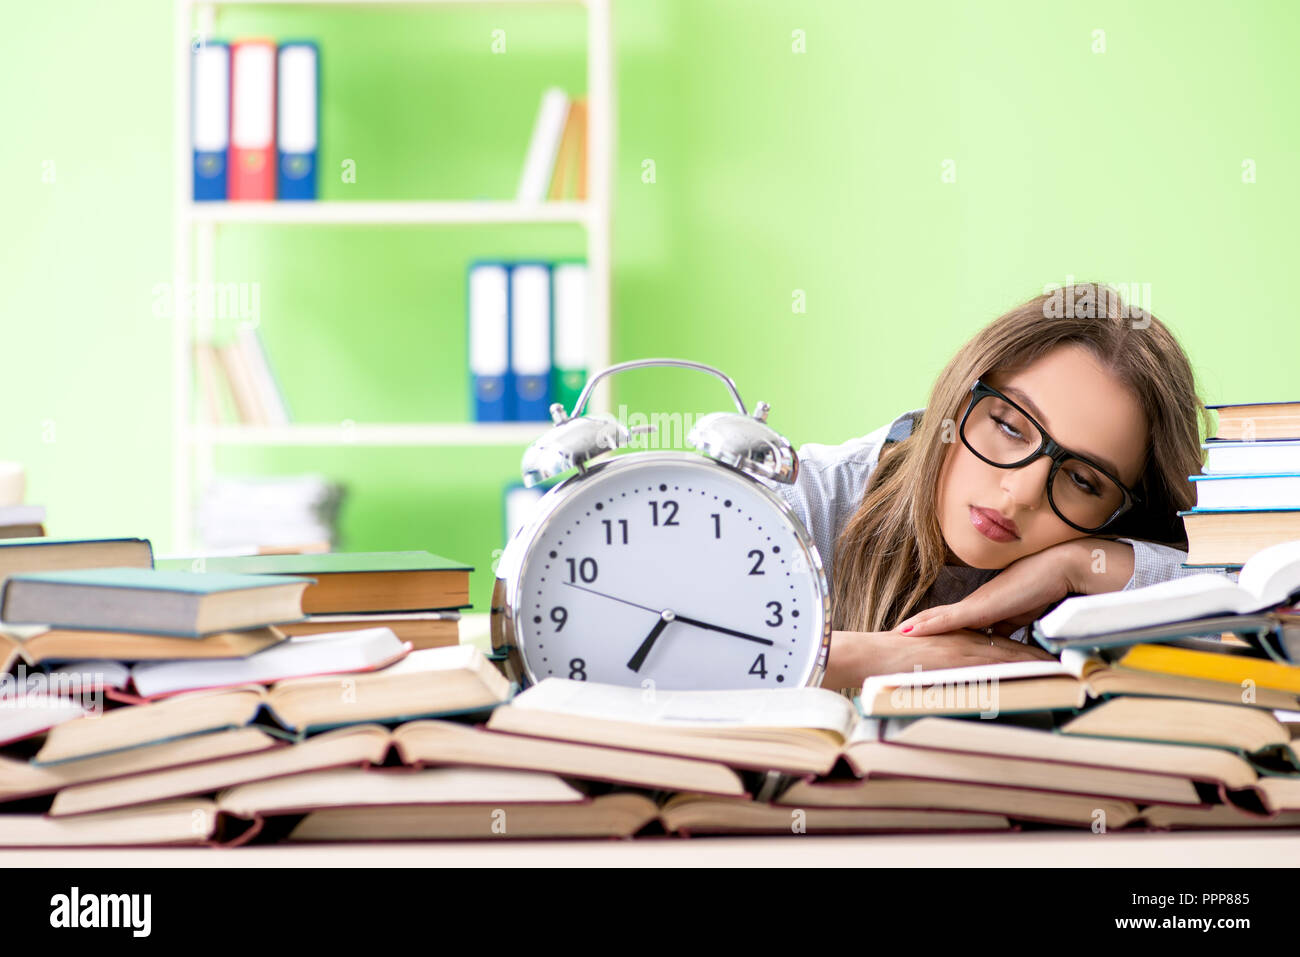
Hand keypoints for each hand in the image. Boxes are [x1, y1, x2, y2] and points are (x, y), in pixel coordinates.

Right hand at [822, 627, 1057, 688]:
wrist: (872, 654)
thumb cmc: (888, 661)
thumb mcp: (919, 660)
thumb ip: (938, 665)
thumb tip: (947, 677)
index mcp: (957, 641)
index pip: (998, 645)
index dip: (1024, 652)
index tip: (1046, 659)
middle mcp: (966, 642)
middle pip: (1012, 648)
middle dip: (1040, 656)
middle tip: (1068, 664)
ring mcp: (966, 649)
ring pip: (1013, 654)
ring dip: (1040, 663)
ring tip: (1067, 670)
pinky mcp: (963, 658)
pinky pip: (1001, 663)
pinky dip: (1024, 668)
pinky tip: (1043, 675)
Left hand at [894, 540, 1084, 638]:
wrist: (1059, 569)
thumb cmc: (1046, 588)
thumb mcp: (1024, 616)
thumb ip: (1013, 629)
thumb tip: (1005, 644)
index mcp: (986, 607)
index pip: (955, 621)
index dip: (937, 628)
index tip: (919, 636)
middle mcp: (976, 604)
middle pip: (940, 618)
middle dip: (921, 628)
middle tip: (898, 637)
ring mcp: (976, 605)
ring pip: (937, 618)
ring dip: (917, 627)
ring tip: (895, 634)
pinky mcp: (978, 607)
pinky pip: (947, 619)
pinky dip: (928, 626)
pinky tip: (908, 631)